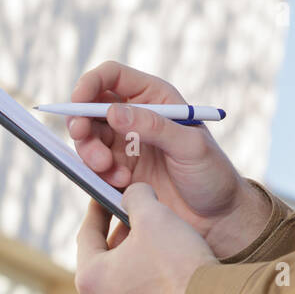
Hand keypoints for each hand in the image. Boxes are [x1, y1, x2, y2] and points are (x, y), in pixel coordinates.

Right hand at [67, 61, 270, 257]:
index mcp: (156, 98)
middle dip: (82, 121)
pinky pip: (94, 165)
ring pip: (89, 137)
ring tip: (109, 169)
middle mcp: (137, 116)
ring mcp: (126, 144)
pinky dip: (99, 173)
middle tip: (82, 137)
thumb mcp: (190, 146)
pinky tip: (122, 183)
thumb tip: (113, 111)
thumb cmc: (212, 174)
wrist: (217, 217)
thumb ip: (154, 127)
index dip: (90, 83)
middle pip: (92, 106)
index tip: (77, 103)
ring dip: (90, 151)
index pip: (113, 76)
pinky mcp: (119, 171)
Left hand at [75, 183, 215, 293]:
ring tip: (156, 240)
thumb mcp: (154, 216)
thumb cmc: (178, 265)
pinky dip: (145, 278)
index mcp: (91, 278)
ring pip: (121, 278)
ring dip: (134, 256)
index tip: (104, 196)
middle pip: (104, 257)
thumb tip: (132, 194)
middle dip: (119, 233)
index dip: (98, 209)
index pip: (86, 234)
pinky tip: (166, 266)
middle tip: (136, 216)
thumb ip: (135, 197)